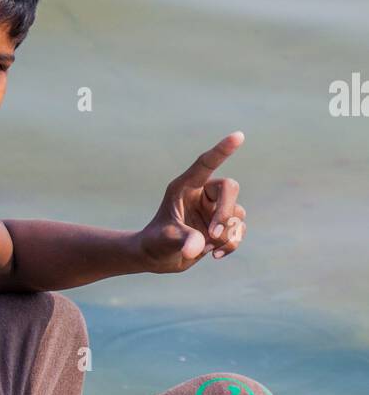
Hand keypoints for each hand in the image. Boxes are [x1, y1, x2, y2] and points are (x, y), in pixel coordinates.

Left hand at [136, 132, 246, 273]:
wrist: (158, 257)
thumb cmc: (156, 242)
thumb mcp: (165, 240)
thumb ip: (182, 239)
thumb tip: (199, 247)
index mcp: (185, 186)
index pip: (206, 163)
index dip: (222, 150)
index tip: (238, 136)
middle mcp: (203, 194)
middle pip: (230, 187)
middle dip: (225, 212)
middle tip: (213, 234)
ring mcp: (214, 209)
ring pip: (238, 212)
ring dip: (227, 233)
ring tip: (209, 247)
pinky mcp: (223, 225)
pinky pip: (239, 230)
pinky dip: (232, 243)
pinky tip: (216, 255)